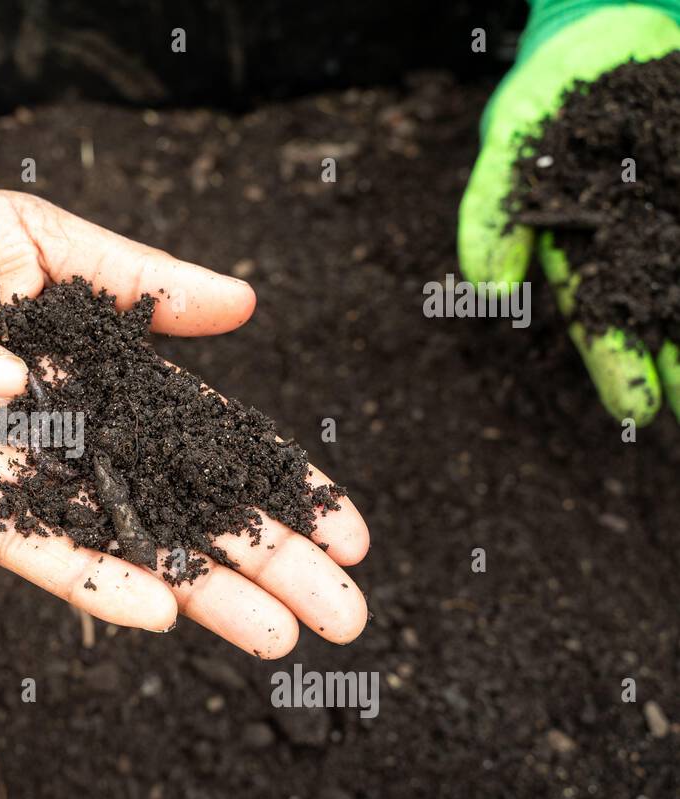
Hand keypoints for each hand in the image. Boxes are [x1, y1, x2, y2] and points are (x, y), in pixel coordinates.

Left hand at [0, 182, 369, 656]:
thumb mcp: (43, 241)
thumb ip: (135, 281)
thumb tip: (242, 306)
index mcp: (104, 380)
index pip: (212, 445)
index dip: (277, 489)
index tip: (348, 535)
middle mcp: (71, 439)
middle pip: (185, 510)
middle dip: (264, 562)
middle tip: (341, 618)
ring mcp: (15, 474)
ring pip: (122, 542)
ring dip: (199, 591)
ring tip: (274, 637)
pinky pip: (26, 545)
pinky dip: (89, 577)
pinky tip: (156, 611)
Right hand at [458, 4, 679, 423]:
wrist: (610, 32)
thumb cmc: (550, 94)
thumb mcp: (512, 148)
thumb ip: (492, 214)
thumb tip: (489, 288)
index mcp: (587, 254)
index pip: (602, 321)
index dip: (619, 366)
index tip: (638, 409)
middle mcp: (643, 248)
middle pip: (665, 318)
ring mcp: (679, 222)